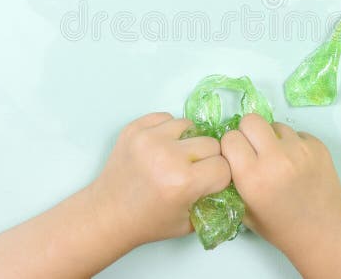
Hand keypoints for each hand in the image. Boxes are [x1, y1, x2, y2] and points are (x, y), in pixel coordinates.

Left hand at [90, 112, 231, 247]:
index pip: (224, 167)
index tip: (209, 183)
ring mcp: (148, 139)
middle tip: (193, 171)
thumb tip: (232, 182)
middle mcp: (167, 156)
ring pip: (189, 125)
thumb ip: (214, 201)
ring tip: (177, 157)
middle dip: (207, 159)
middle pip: (211, 144)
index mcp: (183, 182)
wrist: (108, 214)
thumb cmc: (148, 222)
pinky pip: (165, 118)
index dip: (219, 177)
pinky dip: (167, 130)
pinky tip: (161, 147)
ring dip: (187, 141)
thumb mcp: (190, 222)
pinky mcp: (134, 129)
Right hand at [221, 114, 340, 278]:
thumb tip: (225, 157)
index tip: (237, 157)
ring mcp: (300, 149)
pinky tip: (297, 165)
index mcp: (253, 176)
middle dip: (248, 133)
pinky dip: (293, 145)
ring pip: (275, 125)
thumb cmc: (281, 228)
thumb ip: (232, 182)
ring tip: (279, 161)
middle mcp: (276, 158)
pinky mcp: (318, 146)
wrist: (324, 233)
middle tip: (255, 150)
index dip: (231, 147)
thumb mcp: (245, 211)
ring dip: (272, 139)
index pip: (230, 138)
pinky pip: (296, 133)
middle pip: (251, 120)